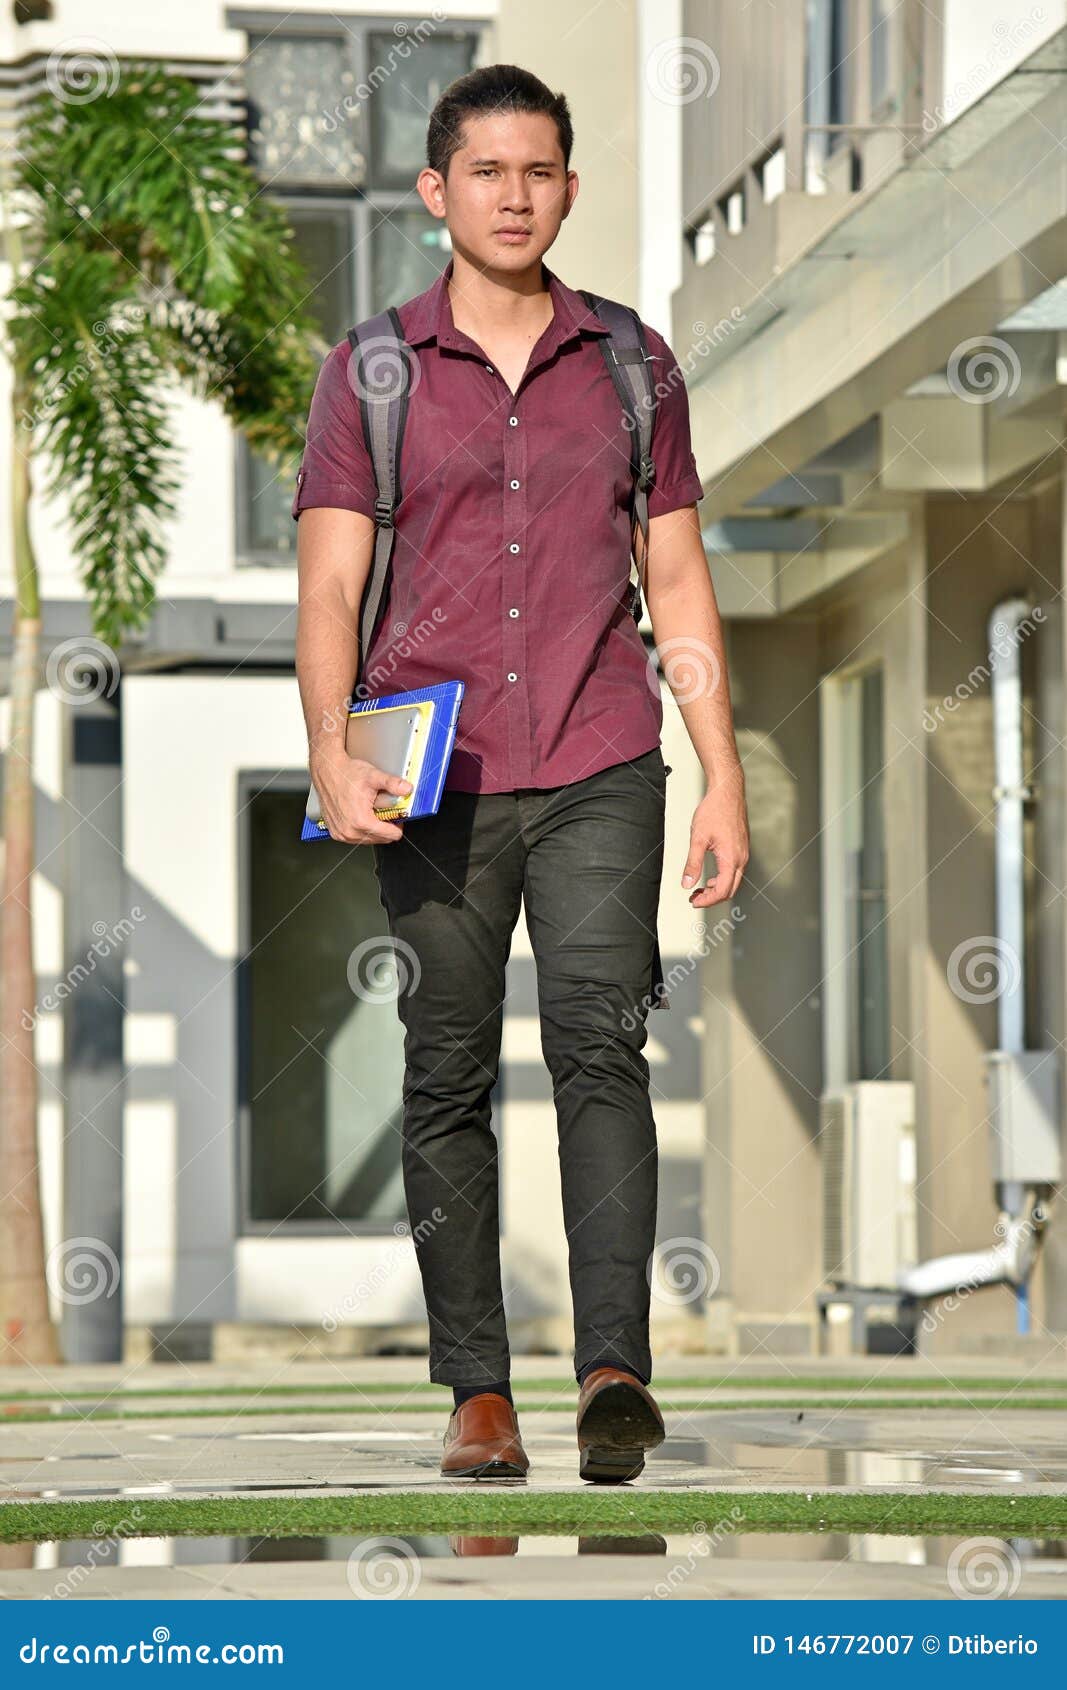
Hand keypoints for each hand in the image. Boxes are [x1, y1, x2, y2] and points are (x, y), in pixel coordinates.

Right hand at [310, 748, 412, 843]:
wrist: (327, 771)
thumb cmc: (346, 773)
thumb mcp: (373, 776)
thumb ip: (392, 783)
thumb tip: (407, 789)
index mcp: (361, 821)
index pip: (391, 836)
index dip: (398, 825)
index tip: (397, 816)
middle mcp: (349, 831)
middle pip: (381, 839)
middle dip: (386, 827)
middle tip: (385, 811)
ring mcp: (341, 833)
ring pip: (368, 840)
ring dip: (374, 829)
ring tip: (372, 811)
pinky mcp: (335, 832)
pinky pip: (356, 837)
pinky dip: (361, 830)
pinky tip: (361, 815)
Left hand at [681, 766, 748, 907]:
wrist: (727, 792)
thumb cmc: (715, 810)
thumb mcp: (698, 839)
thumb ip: (692, 864)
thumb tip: (686, 883)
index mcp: (731, 859)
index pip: (721, 891)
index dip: (706, 901)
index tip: (694, 901)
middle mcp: (741, 858)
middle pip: (730, 890)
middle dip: (712, 898)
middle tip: (695, 898)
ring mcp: (743, 853)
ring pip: (733, 881)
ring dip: (717, 888)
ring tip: (700, 888)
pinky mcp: (742, 848)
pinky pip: (735, 871)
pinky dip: (722, 878)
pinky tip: (711, 875)